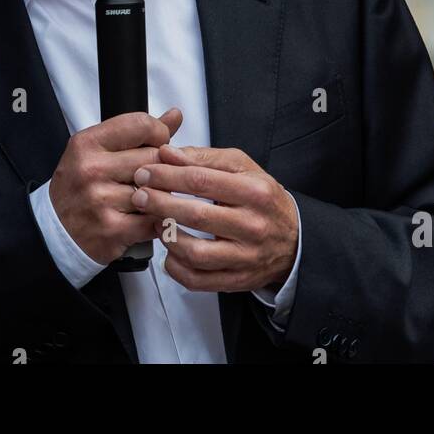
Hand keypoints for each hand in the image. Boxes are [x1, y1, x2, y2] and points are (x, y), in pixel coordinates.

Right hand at [50, 108, 182, 264]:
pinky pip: (154, 220)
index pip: (141, 125)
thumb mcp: (99, 150)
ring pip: (157, 189)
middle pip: (154, 157)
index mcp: (87, 144)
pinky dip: (158, 219)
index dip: (160, 132)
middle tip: (156, 175)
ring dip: (162, 195)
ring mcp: (100, 201)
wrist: (56, 229)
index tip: (158, 143)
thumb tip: (175, 115)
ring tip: (152, 197)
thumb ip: (137, 132)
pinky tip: (149, 216)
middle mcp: (91, 170)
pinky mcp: (111, 230)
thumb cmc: (80, 185)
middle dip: (163, 166)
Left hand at [130, 145, 297, 292]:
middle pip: (196, 215)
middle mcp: (252, 225)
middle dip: (159, 203)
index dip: (167, 176)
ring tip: (155, 222)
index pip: (201, 180)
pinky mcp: (237, 280)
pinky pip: (198, 279)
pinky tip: (169, 252)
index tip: (146, 172)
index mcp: (254, 191)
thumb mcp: (243, 168)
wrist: (294, 239)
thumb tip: (168, 154)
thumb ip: (204, 158)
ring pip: (195, 252)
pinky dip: (175, 267)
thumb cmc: (264, 200)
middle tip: (139, 195)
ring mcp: (245, 256)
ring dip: (166, 236)